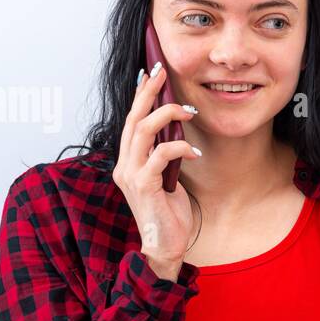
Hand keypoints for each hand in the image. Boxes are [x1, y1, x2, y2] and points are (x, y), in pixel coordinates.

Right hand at [112, 62, 200, 274]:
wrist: (165, 247)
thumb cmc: (168, 214)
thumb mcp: (167, 178)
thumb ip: (165, 156)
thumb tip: (176, 131)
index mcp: (128, 162)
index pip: (131, 122)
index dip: (140, 96)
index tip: (151, 75)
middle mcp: (124, 165)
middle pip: (133, 119)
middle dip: (147, 92)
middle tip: (162, 73)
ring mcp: (131, 175)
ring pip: (142, 131)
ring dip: (166, 115)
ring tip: (187, 110)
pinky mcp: (144, 186)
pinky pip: (160, 155)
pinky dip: (179, 147)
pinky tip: (195, 151)